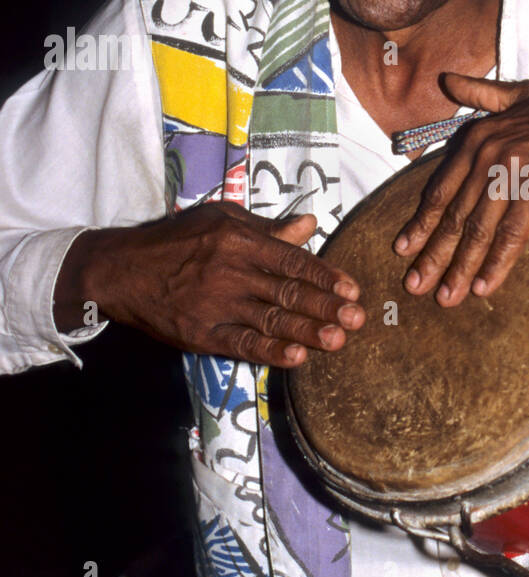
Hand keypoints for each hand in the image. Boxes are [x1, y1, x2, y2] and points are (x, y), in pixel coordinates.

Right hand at [56, 205, 364, 367]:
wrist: (121, 270)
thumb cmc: (177, 240)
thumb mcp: (221, 219)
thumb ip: (268, 227)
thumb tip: (311, 224)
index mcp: (238, 240)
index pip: (292, 261)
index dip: (325, 276)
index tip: (352, 289)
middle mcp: (230, 271)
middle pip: (288, 292)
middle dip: (326, 307)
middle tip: (358, 318)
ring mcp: (216, 304)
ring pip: (271, 320)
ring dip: (308, 332)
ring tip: (338, 340)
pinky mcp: (201, 332)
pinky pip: (243, 343)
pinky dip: (271, 351)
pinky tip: (297, 356)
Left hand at [394, 72, 528, 305]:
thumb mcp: (521, 93)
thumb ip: (481, 94)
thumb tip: (447, 80)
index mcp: (479, 135)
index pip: (442, 187)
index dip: (422, 221)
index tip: (403, 248)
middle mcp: (488, 152)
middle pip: (455, 214)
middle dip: (433, 254)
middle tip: (415, 285)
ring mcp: (511, 170)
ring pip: (479, 229)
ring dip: (459, 268)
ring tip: (446, 297)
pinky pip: (512, 234)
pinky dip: (497, 264)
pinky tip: (483, 287)